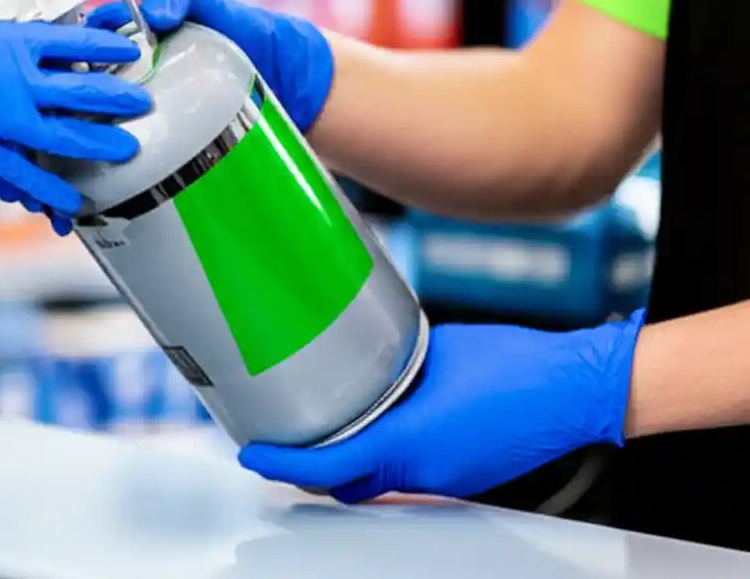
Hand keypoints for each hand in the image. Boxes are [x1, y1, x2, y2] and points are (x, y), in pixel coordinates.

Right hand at [0, 0, 150, 216]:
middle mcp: (7, 82)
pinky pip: (23, 175)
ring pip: (61, 137)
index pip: (67, 42)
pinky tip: (73, 204)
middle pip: (77, 91)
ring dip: (97, 145)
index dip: (103, 46)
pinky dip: (49, 192)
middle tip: (143, 103)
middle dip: (116, 97)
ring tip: (128, 151)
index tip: (129, 49)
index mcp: (1, 43)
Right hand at [0, 0, 335, 233]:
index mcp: (129, 51)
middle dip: (33, 141)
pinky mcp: (150, 154)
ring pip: (71, 151)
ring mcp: (131, 123)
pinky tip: (68, 219)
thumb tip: (155, 11)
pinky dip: (80, 199)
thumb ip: (186, 1)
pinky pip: (105, 178)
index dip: (46, 76)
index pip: (72, 60)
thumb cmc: (254, 38)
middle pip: (61, 115)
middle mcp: (122, 88)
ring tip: (34, 201)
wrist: (296, 84)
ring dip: (46, 177)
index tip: (31, 97)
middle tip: (23, 163)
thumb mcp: (220, 12)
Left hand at [238, 310, 645, 502]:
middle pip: (346, 485)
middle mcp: (423, 471)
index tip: (254, 454)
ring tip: (324, 430)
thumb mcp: (439, 348)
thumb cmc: (519, 365)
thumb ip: (394, 359)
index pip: (327, 467)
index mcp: (409, 442)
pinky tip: (381, 426)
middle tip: (281, 443)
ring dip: (348, 463)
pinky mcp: (463, 474)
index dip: (282, 464)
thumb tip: (368, 354)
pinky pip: (410, 474)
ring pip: (378, 482)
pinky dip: (385, 458)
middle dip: (309, 470)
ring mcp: (446, 478)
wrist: (579, 388)